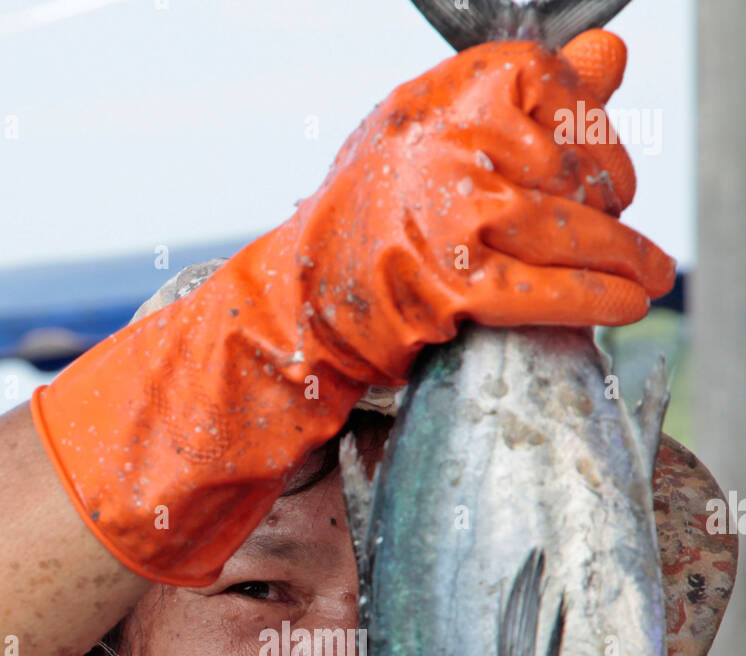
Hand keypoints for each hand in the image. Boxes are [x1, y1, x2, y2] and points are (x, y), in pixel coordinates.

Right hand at [287, 28, 675, 381]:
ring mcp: (454, 218)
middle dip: (611, 213)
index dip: (600, 144)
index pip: (563, 99)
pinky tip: (625, 302)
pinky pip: (548, 291)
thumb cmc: (378, 205)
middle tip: (631, 244)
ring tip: (648, 276)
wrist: (303, 288)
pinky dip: (597, 298)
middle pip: (574, 173)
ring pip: (570, 233)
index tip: (611, 180)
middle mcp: (454, 145)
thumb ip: (533, 98)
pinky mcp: (455, 287)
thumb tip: (613, 57)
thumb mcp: (443, 126)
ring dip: (623, 260)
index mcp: (454, 91)